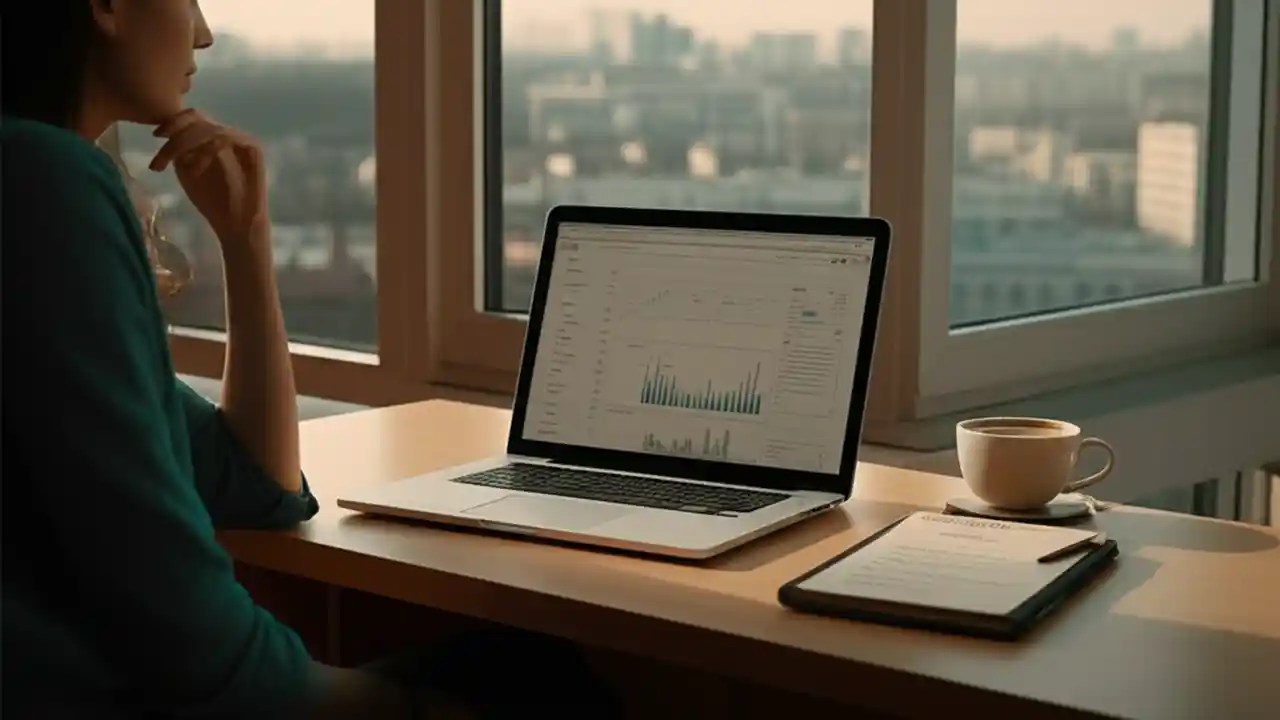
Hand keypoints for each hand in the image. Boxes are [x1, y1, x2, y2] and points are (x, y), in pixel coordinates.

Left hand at [150, 109, 267, 242]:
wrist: (237, 224)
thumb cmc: (212, 201)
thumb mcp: (187, 171)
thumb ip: (179, 150)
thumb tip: (167, 132)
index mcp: (212, 137)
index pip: (192, 118)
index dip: (172, 122)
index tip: (156, 135)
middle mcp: (228, 134)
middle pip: (198, 118)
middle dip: (176, 134)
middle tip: (160, 152)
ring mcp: (241, 139)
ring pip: (207, 128)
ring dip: (185, 145)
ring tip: (173, 165)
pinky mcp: (253, 147)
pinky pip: (223, 139)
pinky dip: (205, 153)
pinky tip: (195, 171)